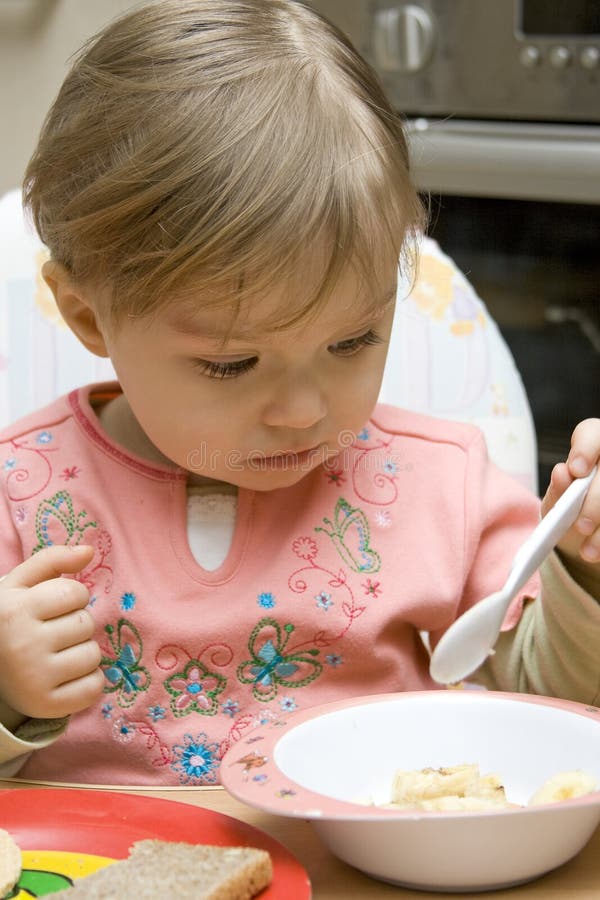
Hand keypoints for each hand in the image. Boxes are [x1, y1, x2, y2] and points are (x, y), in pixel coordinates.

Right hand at [0, 545, 104, 719]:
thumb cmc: (7, 620)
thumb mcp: (19, 585)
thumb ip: (52, 560)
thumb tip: (89, 550)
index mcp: (16, 611)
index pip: (76, 593)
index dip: (70, 598)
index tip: (51, 608)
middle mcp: (23, 645)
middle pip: (86, 624)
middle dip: (75, 624)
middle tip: (51, 634)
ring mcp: (34, 679)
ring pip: (93, 655)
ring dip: (82, 652)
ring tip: (56, 655)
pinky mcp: (45, 706)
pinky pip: (94, 688)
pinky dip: (87, 682)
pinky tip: (64, 677)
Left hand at [541, 418, 599, 594]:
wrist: (584, 526)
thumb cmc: (570, 502)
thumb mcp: (558, 497)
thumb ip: (559, 487)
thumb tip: (562, 473)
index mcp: (594, 442)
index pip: (593, 433)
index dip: (585, 450)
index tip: (574, 471)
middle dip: (595, 502)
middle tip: (580, 526)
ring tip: (587, 551)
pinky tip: (596, 552)